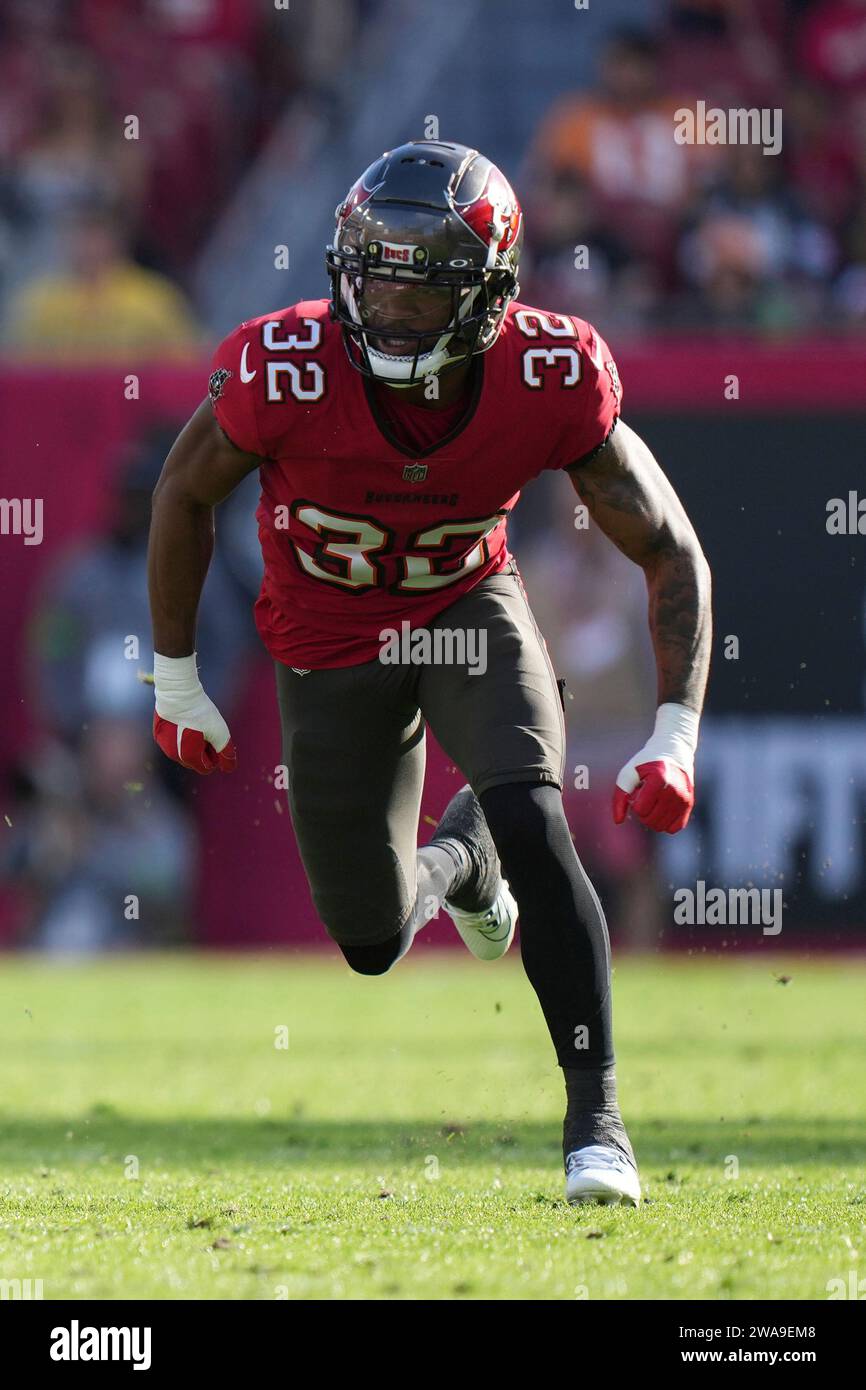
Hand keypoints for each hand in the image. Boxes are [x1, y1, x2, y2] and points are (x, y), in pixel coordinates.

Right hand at [152, 653, 236, 774]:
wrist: (177, 691)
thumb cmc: (200, 712)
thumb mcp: (220, 733)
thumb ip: (226, 753)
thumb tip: (229, 768)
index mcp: (187, 757)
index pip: (206, 768)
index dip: (214, 755)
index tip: (215, 738)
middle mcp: (172, 754)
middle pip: (194, 760)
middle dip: (202, 750)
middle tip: (207, 730)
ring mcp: (163, 744)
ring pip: (182, 751)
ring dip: (192, 742)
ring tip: (197, 725)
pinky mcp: (158, 733)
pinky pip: (173, 740)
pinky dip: (181, 735)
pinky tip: (187, 721)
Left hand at [612, 703, 697, 833]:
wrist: (673, 750)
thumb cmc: (646, 762)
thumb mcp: (628, 774)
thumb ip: (620, 798)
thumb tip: (618, 822)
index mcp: (659, 779)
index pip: (640, 809)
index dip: (634, 800)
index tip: (638, 788)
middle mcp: (674, 790)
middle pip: (649, 820)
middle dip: (641, 811)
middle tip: (645, 794)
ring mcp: (683, 798)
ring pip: (660, 826)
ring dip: (651, 817)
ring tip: (654, 799)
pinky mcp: (689, 804)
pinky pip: (674, 828)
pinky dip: (665, 823)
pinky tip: (662, 808)